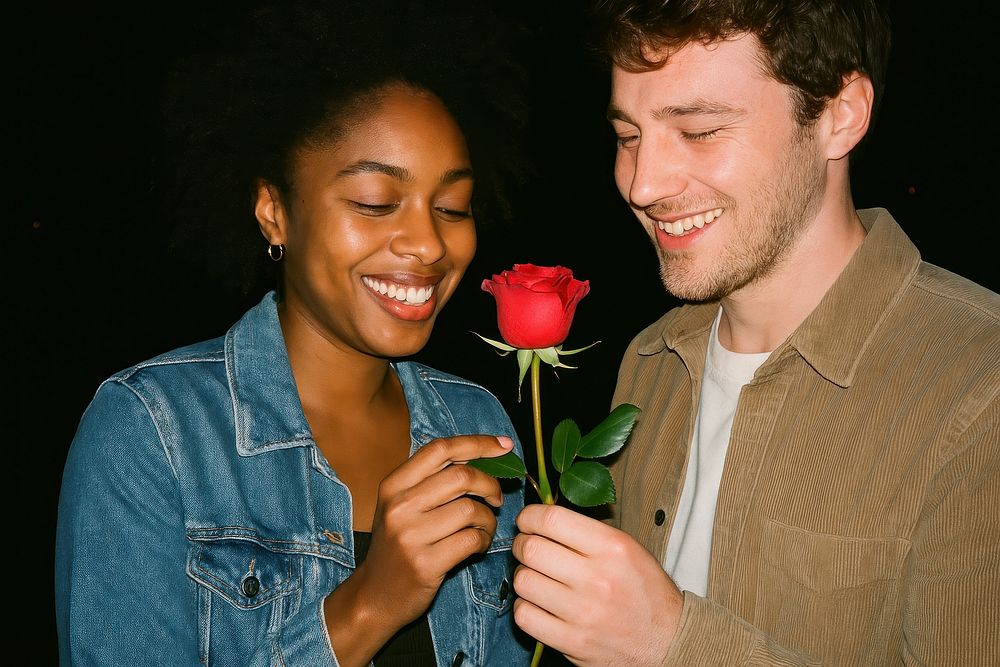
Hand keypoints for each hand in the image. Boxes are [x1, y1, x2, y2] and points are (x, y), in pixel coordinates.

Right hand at [324, 434, 512, 665]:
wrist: (374, 596)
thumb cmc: (397, 545)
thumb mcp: (401, 506)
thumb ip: (432, 480)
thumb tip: (483, 456)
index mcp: (393, 485)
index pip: (440, 449)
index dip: (477, 444)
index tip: (504, 446)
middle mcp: (399, 506)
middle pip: (462, 476)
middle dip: (490, 484)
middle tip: (496, 497)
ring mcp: (410, 535)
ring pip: (471, 509)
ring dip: (488, 518)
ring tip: (483, 527)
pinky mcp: (425, 564)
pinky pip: (472, 540)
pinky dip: (484, 540)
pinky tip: (478, 545)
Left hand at [512, 503, 683, 665]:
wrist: (667, 641)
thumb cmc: (644, 590)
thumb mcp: (628, 548)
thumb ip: (587, 532)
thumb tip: (542, 519)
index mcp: (612, 548)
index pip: (551, 520)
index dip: (529, 517)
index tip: (527, 521)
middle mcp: (597, 578)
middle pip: (531, 549)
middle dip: (522, 544)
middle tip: (527, 548)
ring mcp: (583, 613)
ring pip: (523, 581)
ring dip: (524, 576)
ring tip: (536, 577)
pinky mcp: (572, 641)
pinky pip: (525, 616)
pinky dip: (524, 607)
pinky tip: (538, 603)